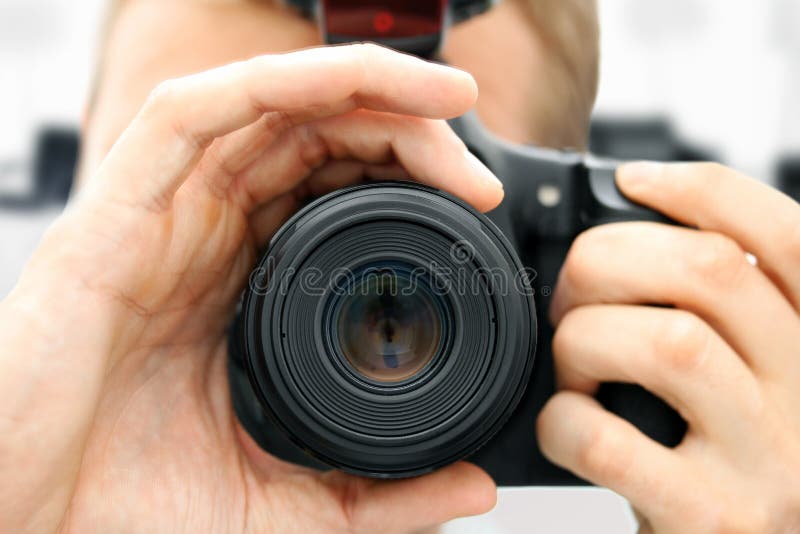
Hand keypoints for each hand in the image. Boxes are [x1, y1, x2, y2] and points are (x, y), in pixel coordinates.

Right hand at [0, 44, 500, 532]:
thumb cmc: (137, 519)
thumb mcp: (289, 509)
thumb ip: (383, 496)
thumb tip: (473, 485)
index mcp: (253, 289)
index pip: (344, 195)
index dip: (416, 178)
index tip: (480, 204)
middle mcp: (213, 238)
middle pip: (319, 140)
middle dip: (405, 127)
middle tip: (476, 156)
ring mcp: (166, 218)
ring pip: (269, 108)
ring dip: (361, 86)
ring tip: (447, 101)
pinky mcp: (117, 211)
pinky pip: (192, 115)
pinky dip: (271, 85)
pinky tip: (345, 88)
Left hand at [538, 162, 799, 532]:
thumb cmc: (711, 453)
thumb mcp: (738, 371)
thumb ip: (709, 309)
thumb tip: (620, 229)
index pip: (784, 236)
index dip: (704, 189)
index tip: (633, 180)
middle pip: (710, 272)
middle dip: (607, 261)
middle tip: (572, 296)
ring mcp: (768, 462)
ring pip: (668, 344)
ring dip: (586, 340)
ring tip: (574, 367)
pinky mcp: (713, 519)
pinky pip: (611, 441)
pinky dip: (564, 420)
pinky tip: (567, 424)